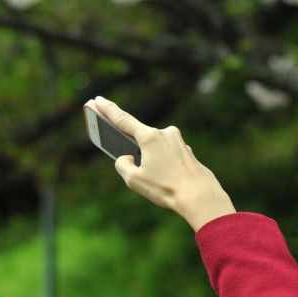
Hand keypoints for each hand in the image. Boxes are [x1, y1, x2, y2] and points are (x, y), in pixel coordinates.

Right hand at [86, 97, 235, 230]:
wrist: (200, 196)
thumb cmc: (166, 188)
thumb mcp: (134, 179)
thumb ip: (123, 164)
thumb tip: (127, 157)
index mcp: (150, 137)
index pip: (123, 119)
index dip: (107, 110)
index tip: (97, 100)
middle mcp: (165, 134)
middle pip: (140, 135)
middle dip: (128, 141)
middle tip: (114, 141)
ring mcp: (178, 142)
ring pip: (155, 148)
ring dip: (148, 158)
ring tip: (149, 177)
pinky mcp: (187, 152)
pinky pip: (168, 155)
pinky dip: (162, 163)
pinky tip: (164, 178)